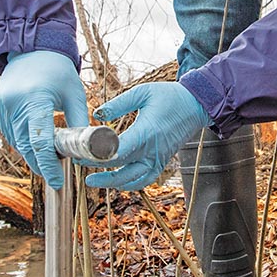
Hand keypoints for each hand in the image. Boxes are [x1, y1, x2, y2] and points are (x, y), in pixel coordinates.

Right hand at [0, 50, 87, 189]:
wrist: (32, 49)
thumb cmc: (58, 71)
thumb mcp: (74, 95)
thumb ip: (78, 124)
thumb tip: (85, 153)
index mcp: (35, 100)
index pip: (40, 142)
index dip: (49, 166)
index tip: (58, 182)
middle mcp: (14, 105)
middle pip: (27, 148)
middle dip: (42, 164)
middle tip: (58, 173)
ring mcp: (1, 107)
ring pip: (18, 144)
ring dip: (33, 153)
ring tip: (51, 152)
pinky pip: (11, 135)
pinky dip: (24, 141)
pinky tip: (37, 139)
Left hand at [84, 82, 209, 190]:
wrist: (196, 104)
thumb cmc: (169, 96)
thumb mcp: (143, 92)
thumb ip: (118, 104)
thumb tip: (96, 114)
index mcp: (146, 133)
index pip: (119, 152)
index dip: (98, 157)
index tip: (81, 154)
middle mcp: (153, 151)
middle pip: (122, 171)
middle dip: (99, 173)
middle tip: (79, 167)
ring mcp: (158, 159)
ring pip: (133, 181)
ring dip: (113, 183)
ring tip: (94, 180)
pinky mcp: (162, 162)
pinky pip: (144, 180)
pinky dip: (129, 184)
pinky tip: (116, 181)